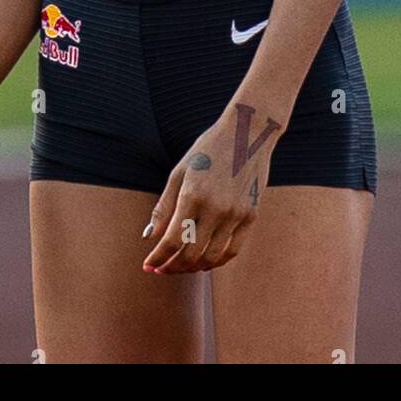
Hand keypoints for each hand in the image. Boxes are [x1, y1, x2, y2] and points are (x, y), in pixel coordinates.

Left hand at [141, 101, 283, 274]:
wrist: (247, 132)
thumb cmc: (208, 149)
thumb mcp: (180, 172)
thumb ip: (164, 206)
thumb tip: (148, 237)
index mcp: (193, 194)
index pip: (172, 240)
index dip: (158, 258)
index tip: (148, 266)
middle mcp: (216, 208)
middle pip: (191, 254)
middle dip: (173, 267)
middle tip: (162, 268)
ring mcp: (236, 214)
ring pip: (212, 257)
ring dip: (193, 268)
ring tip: (181, 266)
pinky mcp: (251, 216)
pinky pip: (233, 250)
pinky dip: (217, 261)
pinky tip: (205, 260)